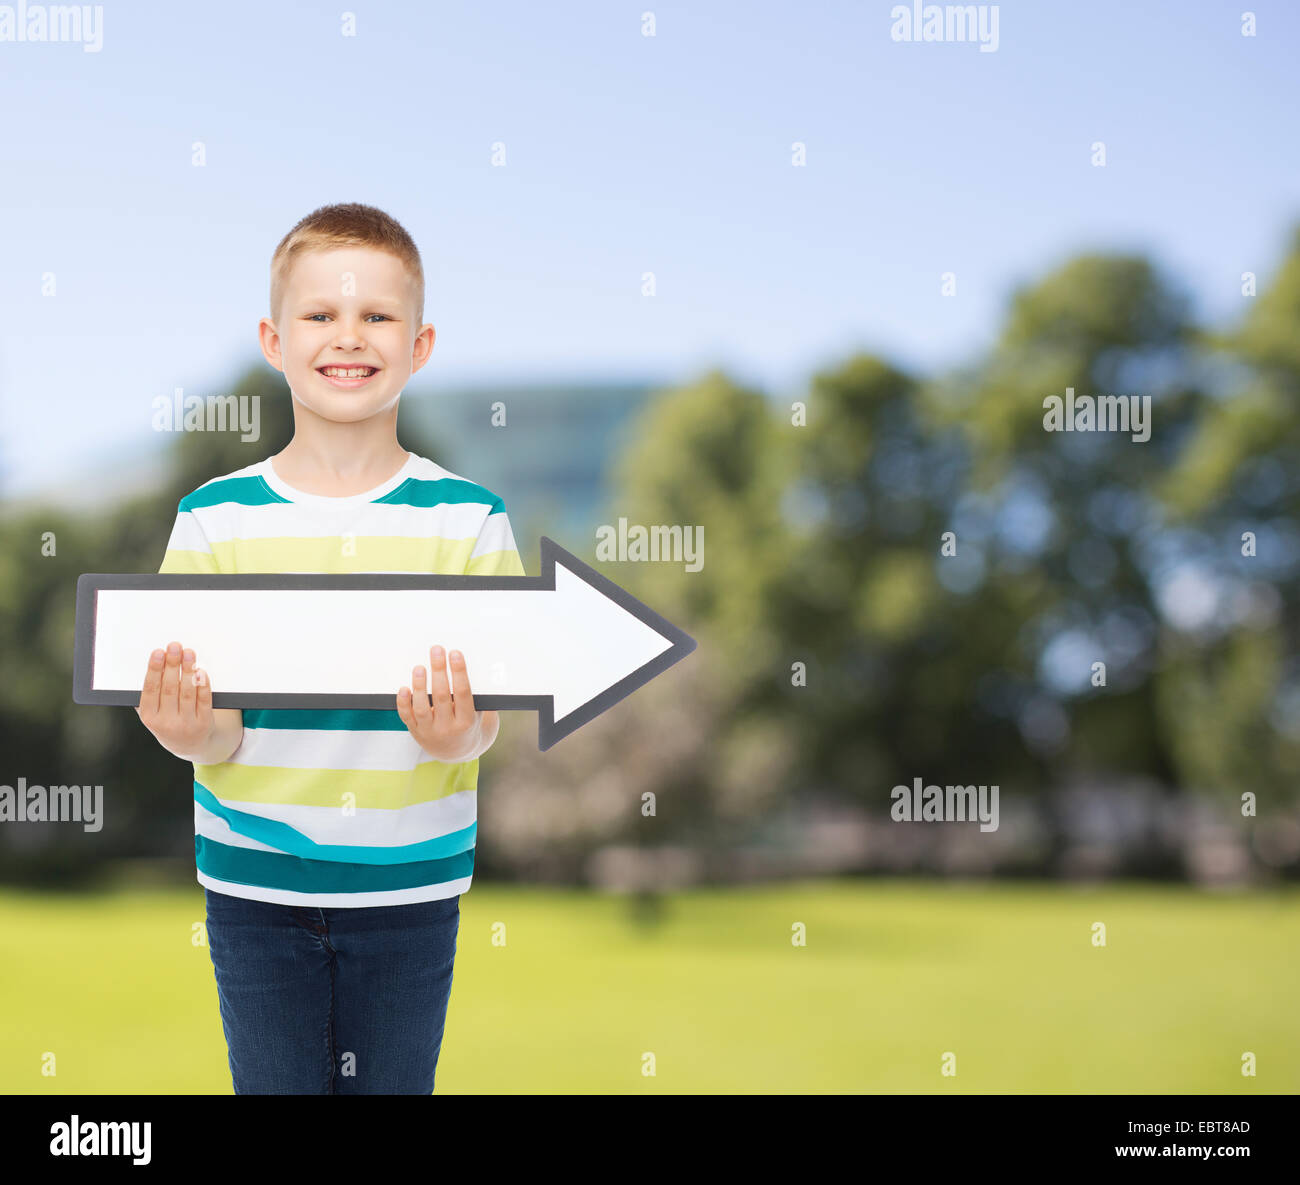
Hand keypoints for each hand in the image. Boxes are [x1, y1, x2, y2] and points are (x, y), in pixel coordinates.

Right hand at [136, 640, 214, 760]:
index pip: (150, 690)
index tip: (158, 652)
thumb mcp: (153, 714)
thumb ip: (149, 695)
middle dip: (172, 665)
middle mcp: (167, 722)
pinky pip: (204, 700)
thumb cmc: (168, 723)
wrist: (189, 746)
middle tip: (175, 647)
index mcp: (150, 717)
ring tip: (189, 654)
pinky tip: (201, 672)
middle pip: (169, 689)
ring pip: (187, 693)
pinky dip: (202, 685)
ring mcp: (186, 724)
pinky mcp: (204, 723)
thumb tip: (149, 666)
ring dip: (188, 670)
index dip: (154, 670)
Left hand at [396, 645, 497, 762]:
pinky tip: (404, 688)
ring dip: (420, 686)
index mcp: (467, 721)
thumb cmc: (469, 726)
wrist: (456, 752)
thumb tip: (484, 667)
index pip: (463, 693)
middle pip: (442, 696)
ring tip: (419, 667)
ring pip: (422, 707)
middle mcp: (448, 727)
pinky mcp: (416, 732)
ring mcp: (430, 731)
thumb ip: (478, 696)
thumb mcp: (480, 714)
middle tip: (437, 651)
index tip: (455, 654)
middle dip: (439, 670)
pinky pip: (407, 717)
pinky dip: (404, 703)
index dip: (459, 672)